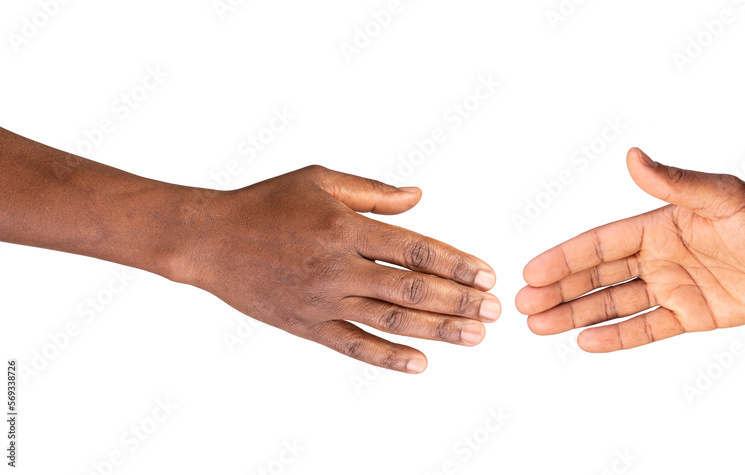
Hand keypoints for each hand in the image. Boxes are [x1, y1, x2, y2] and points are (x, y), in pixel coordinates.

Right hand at [171, 165, 499, 372]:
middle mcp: (338, 267)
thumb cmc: (266, 202)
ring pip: (390, 320)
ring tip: (474, 336)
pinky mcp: (306, 325)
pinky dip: (388, 357)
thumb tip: (419, 197)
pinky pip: (353, 346)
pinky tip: (420, 364)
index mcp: (346, 228)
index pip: (416, 250)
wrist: (209, 239)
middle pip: (412, 289)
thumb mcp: (320, 180)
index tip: (486, 275)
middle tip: (493, 311)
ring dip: (437, 330)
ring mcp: (322, 300)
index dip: (456, 264)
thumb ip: (373, 192)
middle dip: (459, 301)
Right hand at [516, 148, 744, 351]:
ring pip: (613, 304)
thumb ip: (675, 182)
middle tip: (523, 305)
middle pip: (597, 277)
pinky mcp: (691, 316)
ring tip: (539, 326)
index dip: (564, 258)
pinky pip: (647, 328)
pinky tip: (585, 343)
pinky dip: (616, 337)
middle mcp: (657, 258)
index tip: (531, 270)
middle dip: (559, 290)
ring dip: (576, 314)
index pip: (600, 244)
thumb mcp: (720, 196)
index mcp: (656, 227)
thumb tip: (632, 157)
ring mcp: (672, 288)